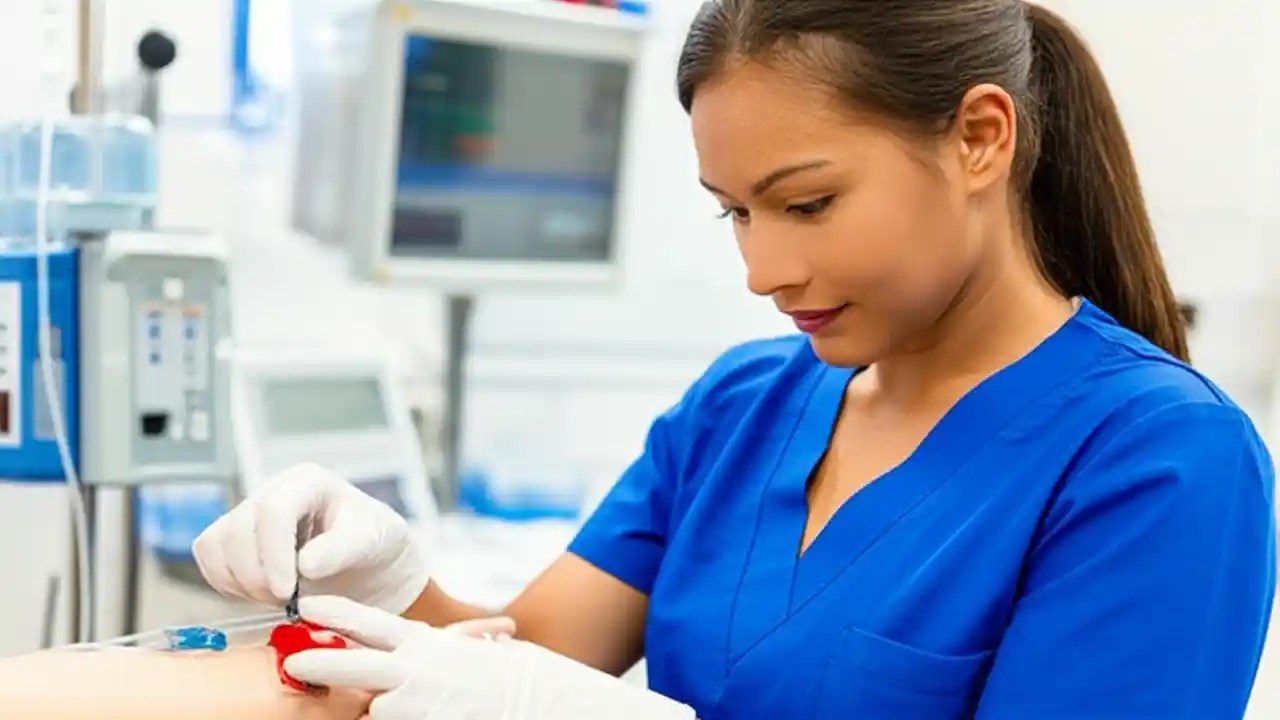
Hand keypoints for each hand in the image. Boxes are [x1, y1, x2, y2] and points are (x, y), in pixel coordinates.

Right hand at [192, 463, 429, 613]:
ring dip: (240, 581)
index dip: (273, 554)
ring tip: (279, 597)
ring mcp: (248, 514)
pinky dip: (228, 584)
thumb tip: (305, 564)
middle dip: (256, 575)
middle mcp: (271, 491)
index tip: (286, 591)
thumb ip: (341, 549)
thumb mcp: (372, 541)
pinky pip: (209, 560)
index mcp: (307, 482)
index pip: (273, 510)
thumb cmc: (375, 544)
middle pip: (236, 530)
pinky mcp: (234, 539)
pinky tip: (262, 594)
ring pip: (213, 544)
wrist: (370, 564)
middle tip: (287, 600)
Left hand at [285, 596, 696, 719]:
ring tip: (423, 707)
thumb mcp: (467, 653)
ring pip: (378, 710)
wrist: (536, 701)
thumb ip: (434, 648)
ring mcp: (414, 703)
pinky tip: (431, 715)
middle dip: (319, 662)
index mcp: (425, 645)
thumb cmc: (507, 678)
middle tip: (293, 660)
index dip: (337, 613)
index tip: (308, 605)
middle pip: (352, 664)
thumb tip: (408, 643)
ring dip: (389, 711)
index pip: (371, 622)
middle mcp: (414, 671)